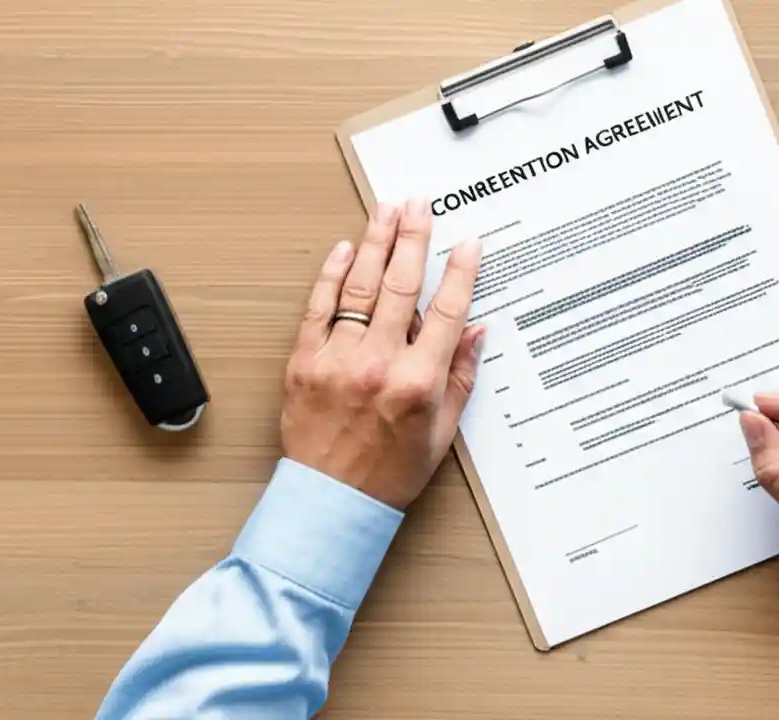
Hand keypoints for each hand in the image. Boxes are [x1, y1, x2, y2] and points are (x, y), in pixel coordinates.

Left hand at [281, 199, 483, 509]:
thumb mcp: (441, 432)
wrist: (331, 501)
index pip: (446, 312)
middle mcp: (377, 364)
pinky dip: (332, 274)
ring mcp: (337, 359)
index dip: (461, 272)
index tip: (470, 245)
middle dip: (415, 238)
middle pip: (401, 285)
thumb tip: (475, 332)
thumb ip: (459, 377)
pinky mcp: (304, 362)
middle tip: (421, 206)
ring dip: (376, 242)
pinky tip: (345, 249)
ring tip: (386, 211)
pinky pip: (319, 307)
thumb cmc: (387, 473)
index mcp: (417, 383)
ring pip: (360, 286)